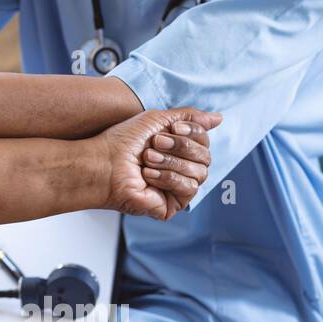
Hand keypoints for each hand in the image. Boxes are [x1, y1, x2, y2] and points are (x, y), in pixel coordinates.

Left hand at [93, 108, 221, 219]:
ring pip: (200, 173)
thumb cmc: (124, 141)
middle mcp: (181, 168)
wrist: (103, 163)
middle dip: (180, 147)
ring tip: (147, 159)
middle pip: (206, 157)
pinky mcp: (172, 204)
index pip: (205, 141)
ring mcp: (177, 188)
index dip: (193, 132)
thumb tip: (219, 118)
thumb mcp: (157, 119)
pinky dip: (168, 178)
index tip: (172, 128)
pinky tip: (148, 176)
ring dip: (171, 162)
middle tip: (154, 144)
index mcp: (178, 149)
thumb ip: (189, 117)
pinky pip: (189, 189)